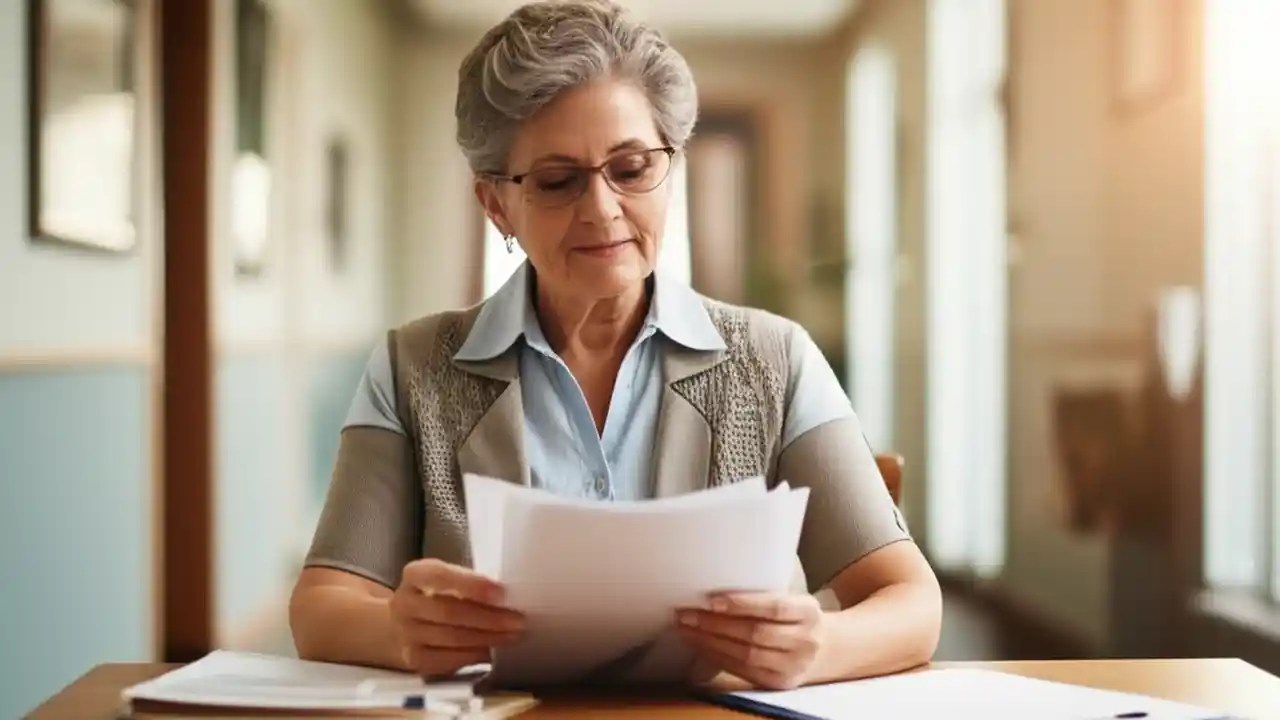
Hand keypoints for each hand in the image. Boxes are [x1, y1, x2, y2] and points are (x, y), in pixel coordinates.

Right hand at [389, 558, 524, 676]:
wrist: (408, 621)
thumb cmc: (440, 594)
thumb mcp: (450, 578)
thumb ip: (472, 583)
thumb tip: (509, 595)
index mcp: (414, 574)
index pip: (439, 576)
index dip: (471, 584)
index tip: (501, 592)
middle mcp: (404, 603)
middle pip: (448, 611)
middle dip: (488, 617)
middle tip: (517, 620)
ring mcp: (406, 633)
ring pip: (451, 638)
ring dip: (487, 638)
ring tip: (512, 636)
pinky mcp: (413, 658)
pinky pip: (446, 660)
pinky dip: (473, 656)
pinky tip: (491, 651)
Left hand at [676, 592, 826, 689]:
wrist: (825, 649)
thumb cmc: (796, 617)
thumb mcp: (792, 600)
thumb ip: (763, 595)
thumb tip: (712, 589)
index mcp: (808, 611)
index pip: (774, 607)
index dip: (742, 604)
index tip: (711, 600)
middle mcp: (805, 640)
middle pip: (756, 633)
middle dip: (715, 625)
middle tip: (686, 615)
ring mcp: (794, 666)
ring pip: (746, 655)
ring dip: (710, 642)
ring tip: (686, 630)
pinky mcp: (779, 683)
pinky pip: (743, 670)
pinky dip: (717, 657)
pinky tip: (700, 645)